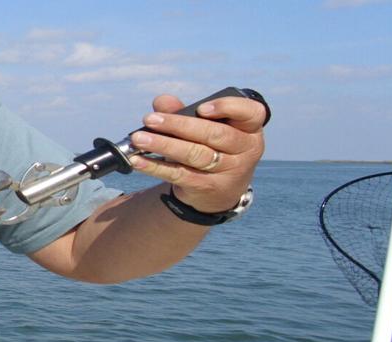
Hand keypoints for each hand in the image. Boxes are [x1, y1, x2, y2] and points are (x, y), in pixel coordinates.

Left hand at [127, 95, 266, 213]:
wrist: (219, 190)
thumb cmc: (214, 146)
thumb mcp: (207, 127)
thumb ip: (185, 111)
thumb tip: (162, 102)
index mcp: (250, 129)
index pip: (252, 113)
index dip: (228, 108)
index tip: (202, 108)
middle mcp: (245, 150)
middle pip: (214, 135)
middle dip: (179, 125)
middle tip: (151, 119)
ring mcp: (229, 172)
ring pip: (196, 155)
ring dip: (164, 146)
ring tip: (139, 138)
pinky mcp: (209, 188)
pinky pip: (181, 175)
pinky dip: (157, 167)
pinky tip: (139, 159)